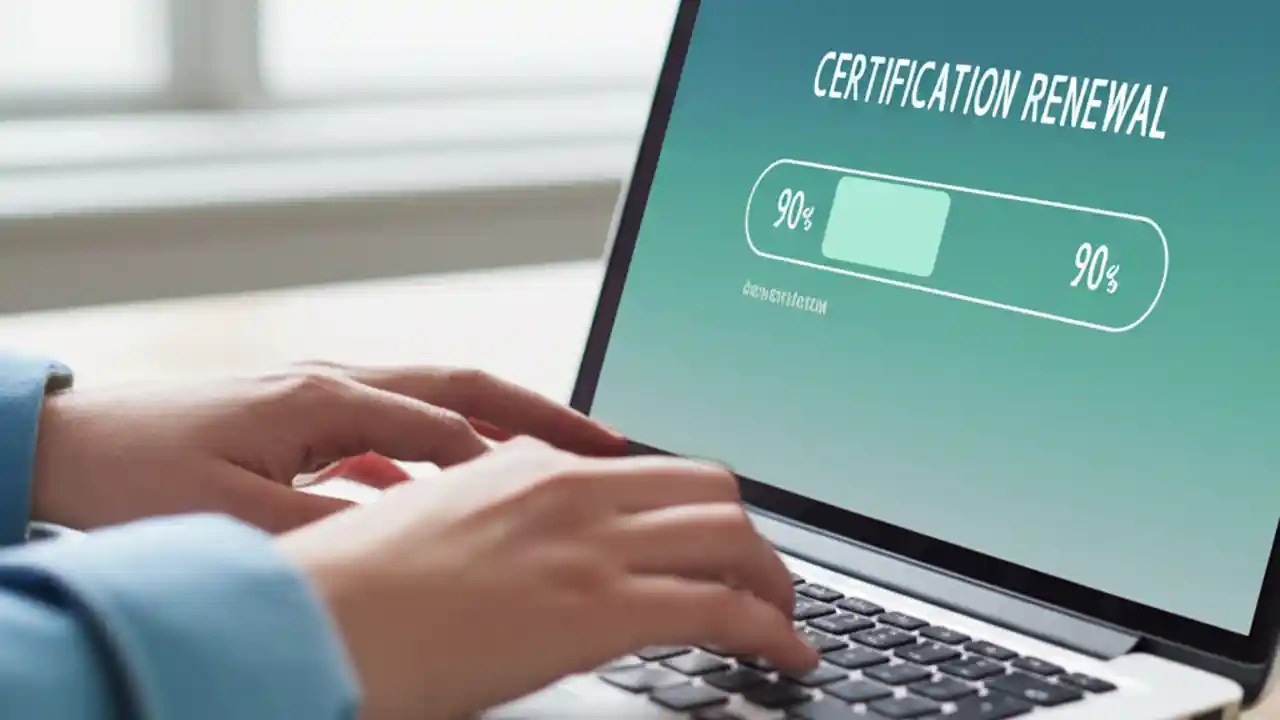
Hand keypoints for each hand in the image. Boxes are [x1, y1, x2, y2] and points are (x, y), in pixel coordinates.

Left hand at [32, 364, 624, 531]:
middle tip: (607, 442)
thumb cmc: (138, 476)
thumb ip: (334, 530)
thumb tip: (418, 541)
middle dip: (538, 413)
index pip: (449, 425)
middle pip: (462, 389)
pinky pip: (395, 430)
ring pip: (435, 405)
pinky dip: (441, 454)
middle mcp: (335, 384)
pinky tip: (458, 488)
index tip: (586, 477)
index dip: (521, 454)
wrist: (66, 442)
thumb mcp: (236, 518)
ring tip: (557, 460)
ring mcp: (322, 396)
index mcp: (327, 401)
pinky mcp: (306, 419)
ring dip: (497, 429)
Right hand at [279, 437, 816, 719]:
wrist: (309, 625)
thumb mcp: (432, 525)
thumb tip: (522, 518)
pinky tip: (785, 656)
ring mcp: (589, 546)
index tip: (719, 544)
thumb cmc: (351, 590)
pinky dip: (773, 631)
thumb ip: (495, 512)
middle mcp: (571, 493)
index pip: (655, 472)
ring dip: (774, 581)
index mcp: (531, 472)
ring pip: (731, 538)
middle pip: (710, 490)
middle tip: (764, 580)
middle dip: (751, 538)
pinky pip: (724, 608)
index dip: (702, 513)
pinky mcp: (599, 609)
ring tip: (784, 621)